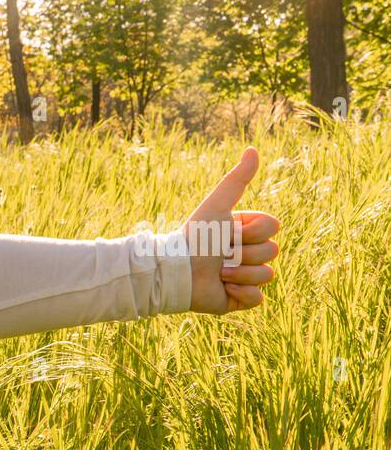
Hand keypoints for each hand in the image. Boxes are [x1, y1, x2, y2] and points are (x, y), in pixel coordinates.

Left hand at [182, 146, 280, 314]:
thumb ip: (237, 180)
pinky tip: (223, 289)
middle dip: (244, 253)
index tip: (229, 232)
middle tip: (221, 255)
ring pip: (266, 275)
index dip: (253, 231)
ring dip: (239, 274)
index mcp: (246, 231)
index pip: (273, 228)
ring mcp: (246, 277)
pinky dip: (241, 294)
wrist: (175, 271)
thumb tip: (253, 149)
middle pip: (272, 251)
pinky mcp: (240, 300)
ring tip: (217, 273)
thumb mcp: (217, 205)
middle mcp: (248, 253)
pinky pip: (258, 299)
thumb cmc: (194, 236)